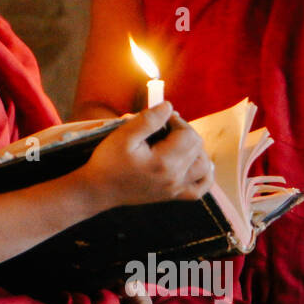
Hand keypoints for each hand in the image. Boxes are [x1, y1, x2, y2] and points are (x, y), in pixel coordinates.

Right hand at [78, 102, 213, 208]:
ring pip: (204, 166)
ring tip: (177, 142)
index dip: (178, 121)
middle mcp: (174, 178)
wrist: (98, 190)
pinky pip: (200, 189)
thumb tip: (169, 107)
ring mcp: (175, 189)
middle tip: (165, 127)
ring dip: (196, 150)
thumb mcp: (123, 136)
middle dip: (184, 131)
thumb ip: (148, 120)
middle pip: (197, 147)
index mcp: (164, 162)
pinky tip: (195, 164)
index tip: (162, 118)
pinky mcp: (172, 196)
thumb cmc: (108, 162)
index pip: (188, 134)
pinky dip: (204, 175)